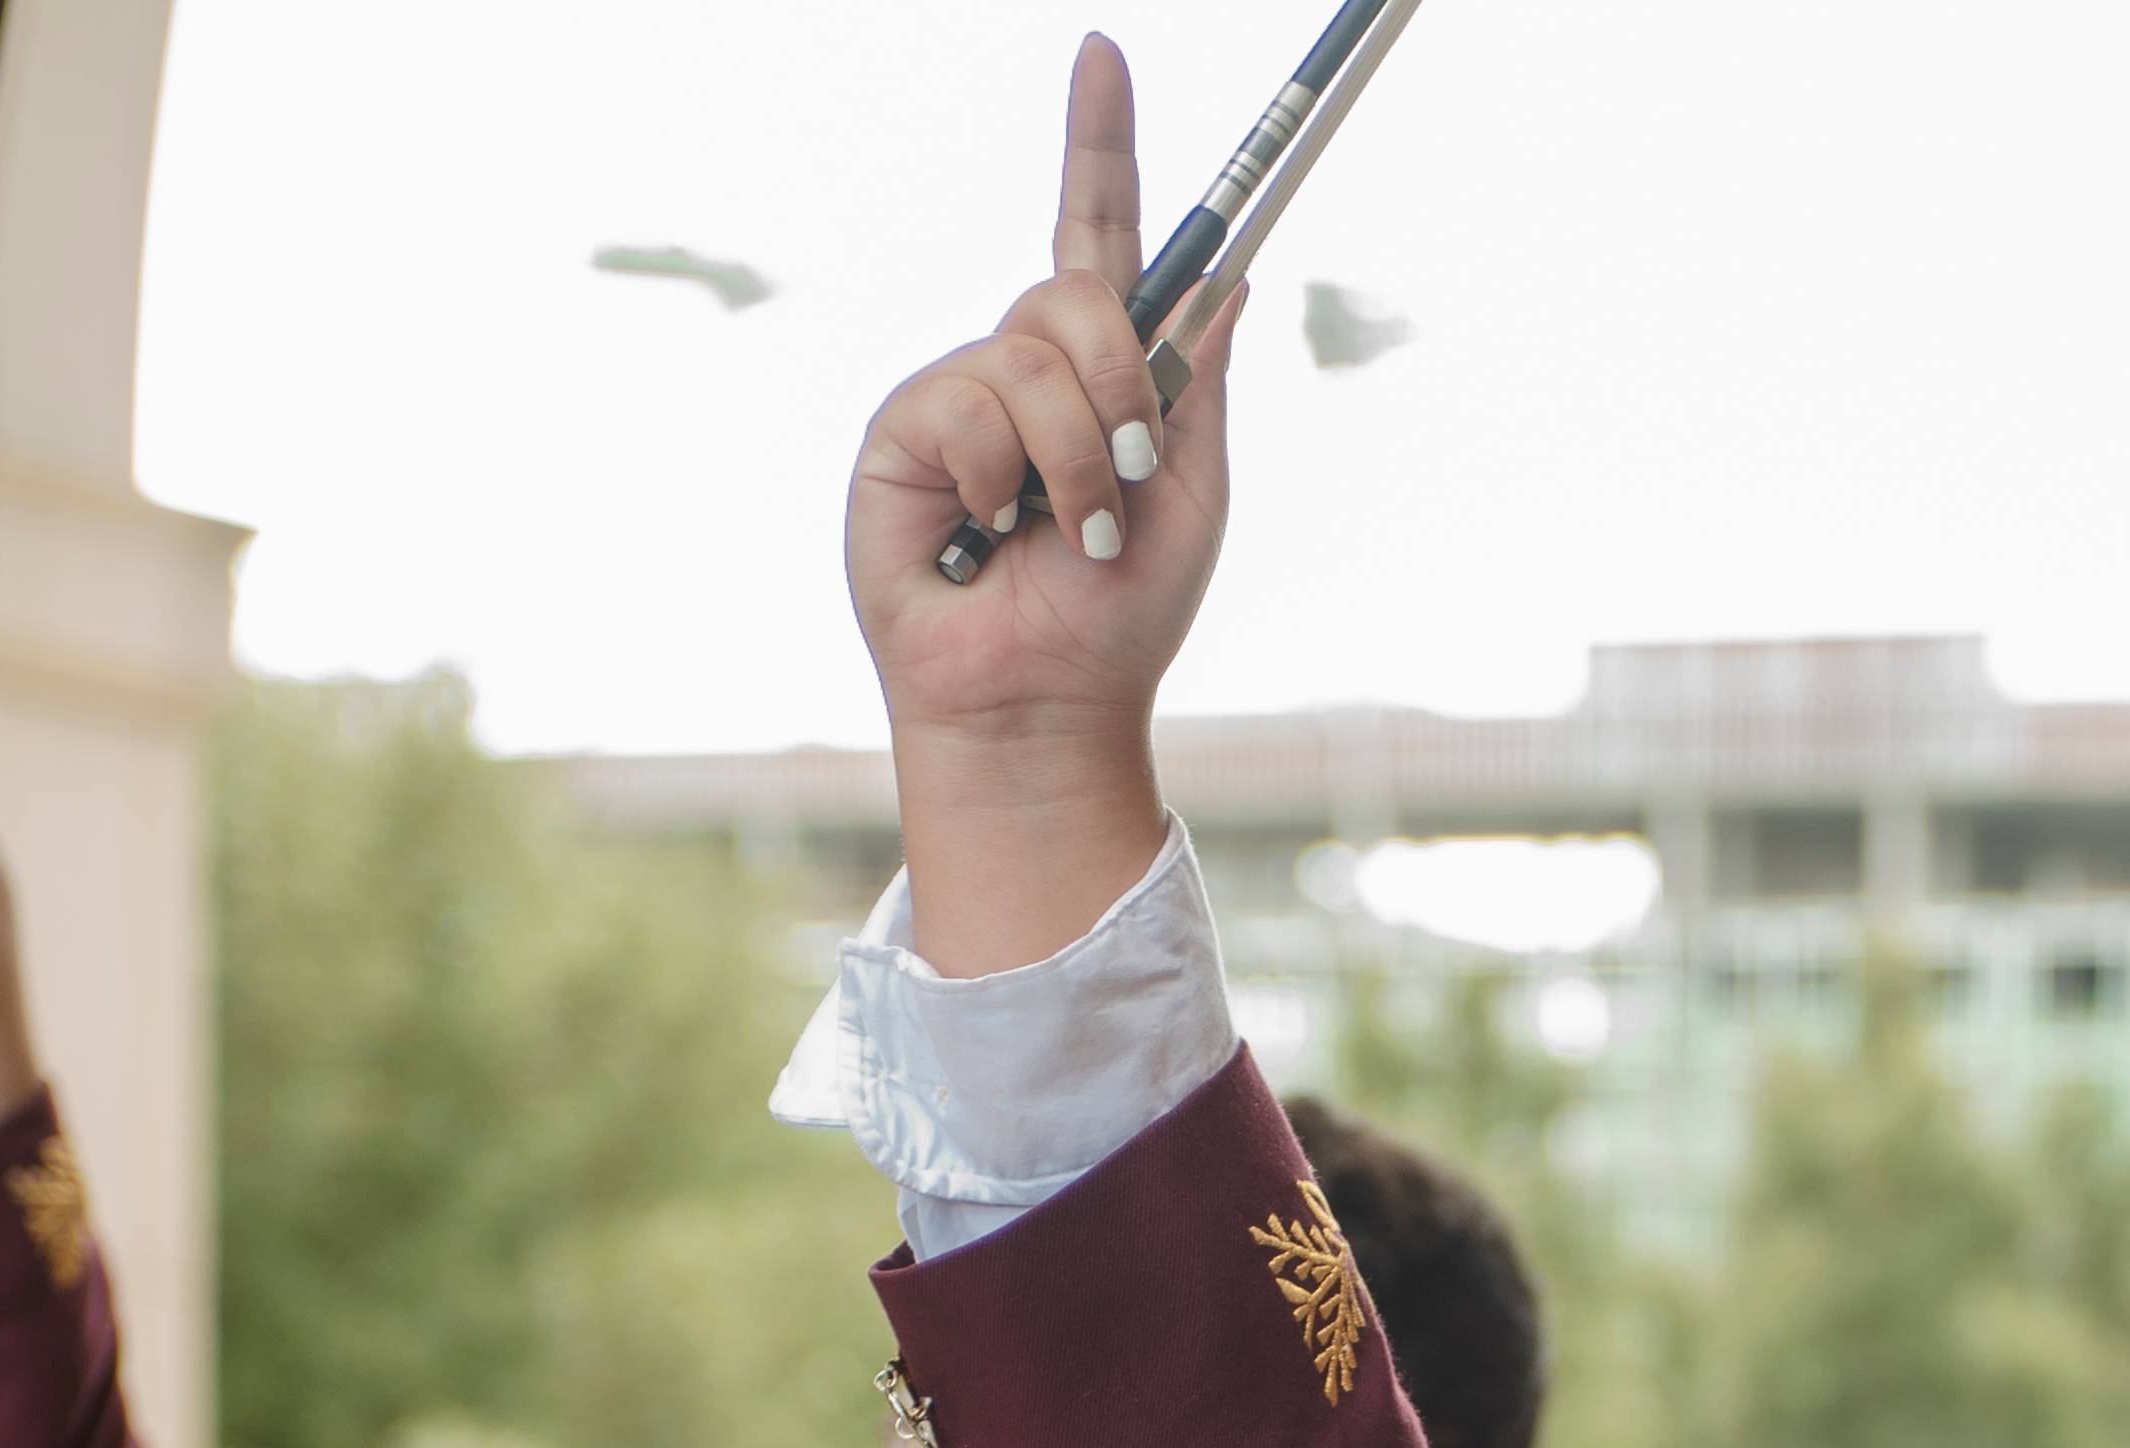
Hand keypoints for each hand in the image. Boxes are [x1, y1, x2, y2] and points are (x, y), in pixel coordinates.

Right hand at [840, 36, 1240, 975]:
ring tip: (1066, 532)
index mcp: (1095, 371)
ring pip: (1029, 356)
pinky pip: (968, 406)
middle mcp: (1019, 367)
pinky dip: (1002, 479)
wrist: (1047, 702)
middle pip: (1074, 289)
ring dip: (1075, 458)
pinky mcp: (902, 434)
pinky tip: (989, 533)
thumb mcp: (1194, 495)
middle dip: (1122, 384)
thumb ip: (1199, 388)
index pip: (1093, 234)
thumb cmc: (1119, 616)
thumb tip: (1228, 281)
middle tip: (1130, 474)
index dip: (1098, 146)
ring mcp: (957, 395)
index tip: (1102, 58)